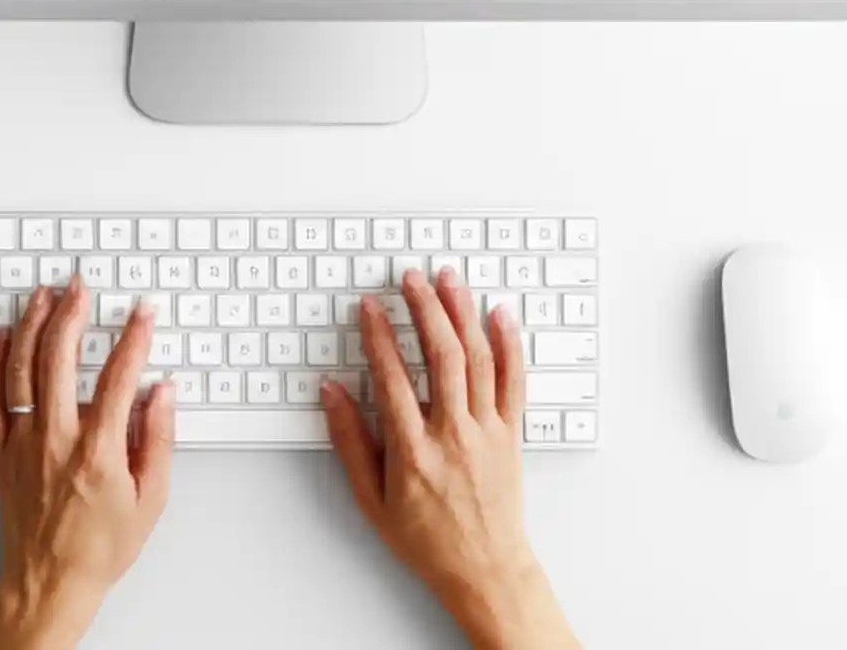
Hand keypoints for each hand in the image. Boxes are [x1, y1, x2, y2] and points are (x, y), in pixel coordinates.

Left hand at [0, 279, 174, 649]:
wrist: (50, 582)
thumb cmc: (100, 547)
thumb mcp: (152, 498)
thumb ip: (159, 438)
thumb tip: (163, 393)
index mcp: (99, 451)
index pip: (120, 376)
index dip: (135, 336)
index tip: (142, 311)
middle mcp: (57, 440)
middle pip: (60, 359)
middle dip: (72, 314)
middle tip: (81, 287)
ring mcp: (23, 444)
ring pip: (22, 370)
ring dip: (32, 326)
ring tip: (43, 296)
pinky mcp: (1, 453)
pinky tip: (0, 338)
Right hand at [320, 268, 577, 649]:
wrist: (483, 568)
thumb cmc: (426, 538)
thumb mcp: (370, 499)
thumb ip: (350, 441)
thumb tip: (332, 394)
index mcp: (412, 450)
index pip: (392, 377)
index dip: (378, 335)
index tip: (370, 307)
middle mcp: (452, 434)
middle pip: (441, 354)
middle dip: (424, 307)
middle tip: (411, 277)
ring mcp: (487, 431)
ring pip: (478, 358)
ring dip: (462, 312)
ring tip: (449, 280)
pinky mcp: (511, 433)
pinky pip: (514, 380)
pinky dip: (510, 343)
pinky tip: (500, 315)